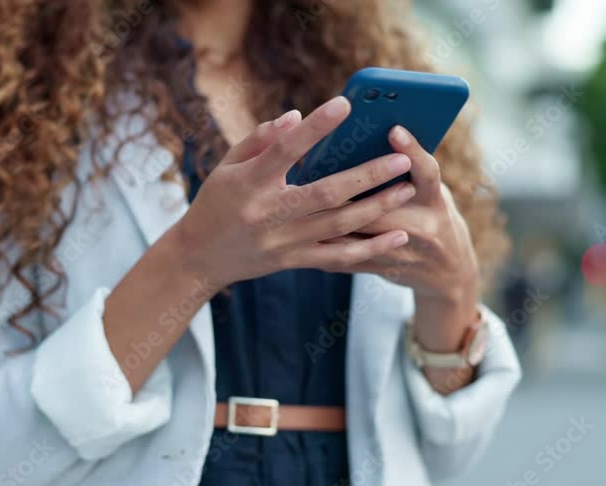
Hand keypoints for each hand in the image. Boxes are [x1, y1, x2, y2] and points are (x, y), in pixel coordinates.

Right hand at [172, 97, 417, 288]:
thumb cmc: (215, 203)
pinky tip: (398, 237)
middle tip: (401, 158)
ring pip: (339, 225)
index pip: (286, 149)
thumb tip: (296, 118)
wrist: (199, 258)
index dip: (316, 127)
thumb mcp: (226, 166)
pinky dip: (371, 249)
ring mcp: (283, 242)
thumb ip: (260, 140)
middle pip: (326, 193)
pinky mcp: (293, 261)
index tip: (345, 105)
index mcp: (250, 183)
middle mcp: (268, 213)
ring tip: (406, 189)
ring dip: (377, 208)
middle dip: (367, 175)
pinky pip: (338, 257)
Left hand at [320, 125, 479, 350]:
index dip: (412, 151)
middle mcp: (423, 228)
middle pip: (381, 206)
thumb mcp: (430, 188)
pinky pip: (344, 256)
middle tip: (317, 167)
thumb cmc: (432, 213)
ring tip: (300, 195)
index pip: (427, 172)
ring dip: (325, 215)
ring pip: (356, 233)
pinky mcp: (381, 269)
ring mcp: (401, 254)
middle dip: (349, 188)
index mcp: (435, 201)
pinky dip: (320, 241)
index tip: (393, 130)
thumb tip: (376, 135)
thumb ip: (409, 168)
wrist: (449, 272)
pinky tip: (298, 225)